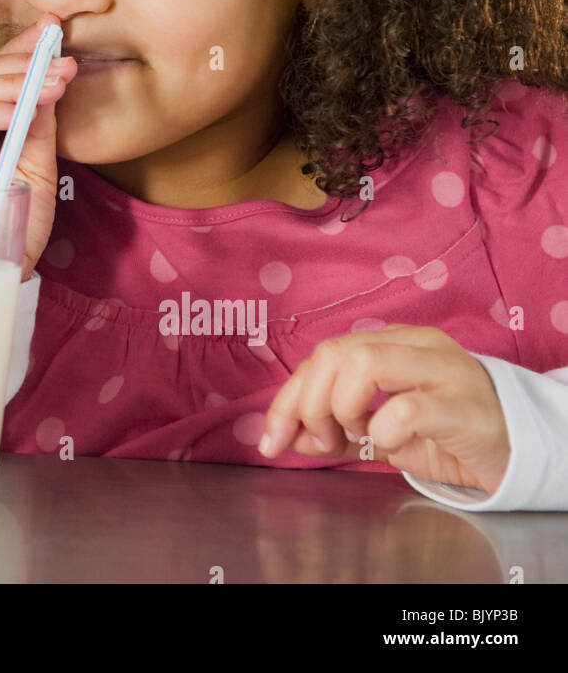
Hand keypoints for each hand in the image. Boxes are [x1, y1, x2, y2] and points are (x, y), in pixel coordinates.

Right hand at [0, 15, 76, 278]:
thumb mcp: (38, 165)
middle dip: (21, 63)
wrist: (7, 277)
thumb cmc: (16, 228)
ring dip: (14, 83)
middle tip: (63, 60)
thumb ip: (38, 123)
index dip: (17, 50)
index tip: (51, 28)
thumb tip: (51, 74)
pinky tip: (25, 106)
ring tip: (57, 81)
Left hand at [259, 325, 510, 493]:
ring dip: (341, 407)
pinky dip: (381, 430)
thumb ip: (335, 431)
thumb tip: (288, 438)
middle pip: (335, 353)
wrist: (521, 450)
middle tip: (315, 440)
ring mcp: (442, 370)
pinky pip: (405, 408)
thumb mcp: (381, 433)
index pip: (322, 355)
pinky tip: (388, 444)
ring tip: (356, 436)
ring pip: (364, 363)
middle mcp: (414, 345)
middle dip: (307, 401)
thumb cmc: (447, 434)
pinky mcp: (463, 405)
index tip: (270, 439)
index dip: (288, 398)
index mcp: (391, 343)